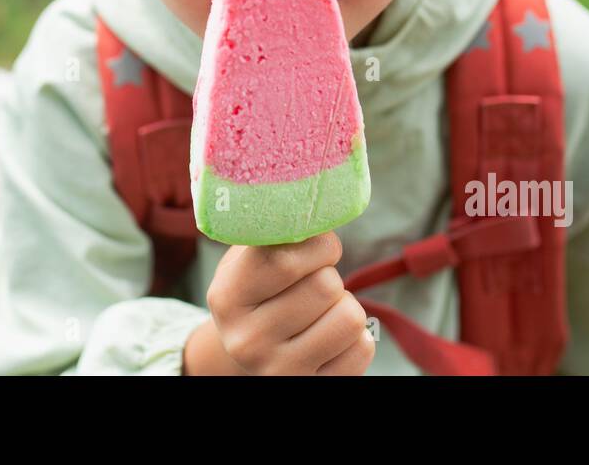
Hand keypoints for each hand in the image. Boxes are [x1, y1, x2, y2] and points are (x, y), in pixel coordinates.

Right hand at [192, 231, 374, 374]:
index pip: (284, 258)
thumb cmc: (260, 288)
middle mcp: (246, 340)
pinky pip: (363, 348)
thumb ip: (274, 229)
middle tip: (314, 281)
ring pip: (349, 317)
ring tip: (321, 309)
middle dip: (329, 275)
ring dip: (344, 304)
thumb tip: (317, 200)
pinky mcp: (312, 389)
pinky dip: (356, 336)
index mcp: (226, 296)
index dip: (317, 244)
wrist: (252, 349)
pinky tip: (329, 336)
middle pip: (324, 286)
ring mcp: (279, 371)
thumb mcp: (250, 256)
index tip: (317, 245)